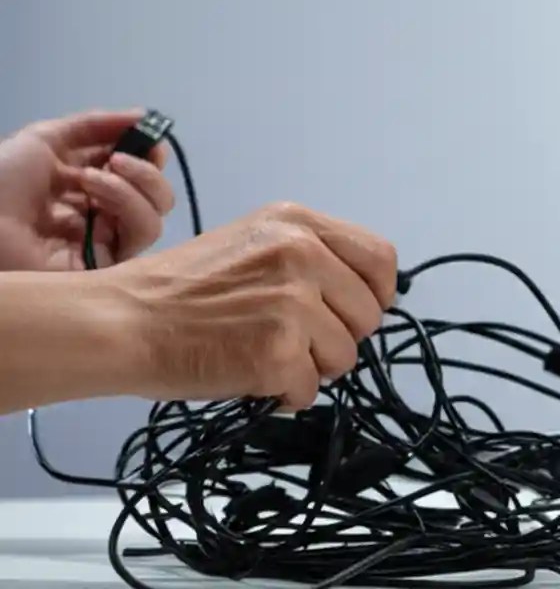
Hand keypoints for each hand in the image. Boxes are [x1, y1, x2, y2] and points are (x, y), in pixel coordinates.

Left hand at [0, 109, 174, 271]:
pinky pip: (141, 232)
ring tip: (90, 178)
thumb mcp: (46, 137)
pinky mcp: (112, 263)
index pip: (142, 172)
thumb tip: (146, 115)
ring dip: (131, 186)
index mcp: (91, 184)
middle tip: (119, 159)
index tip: (148, 135)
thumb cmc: (3, 179)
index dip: (150, 153)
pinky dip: (126, 204)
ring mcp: (109, 239)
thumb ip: (97, 125)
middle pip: (158, 194)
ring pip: (155, 213)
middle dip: (146, 170)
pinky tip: (92, 195)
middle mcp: (105, 212)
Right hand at [96, 202, 397, 410]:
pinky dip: (284, 394)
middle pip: (369, 315)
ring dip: (310, 367)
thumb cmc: (180, 290)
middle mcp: (302, 254)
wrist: (121, 320)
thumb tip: (366, 296)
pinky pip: (310, 389)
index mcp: (298, 222)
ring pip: (344, 356)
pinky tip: (250, 376)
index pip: (381, 260)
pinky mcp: (277, 352)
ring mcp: (292, 303)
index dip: (373, 294)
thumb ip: (311, 257)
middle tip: (292, 340)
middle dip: (339, 337)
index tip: (350, 312)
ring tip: (263, 354)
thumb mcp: (253, 243)